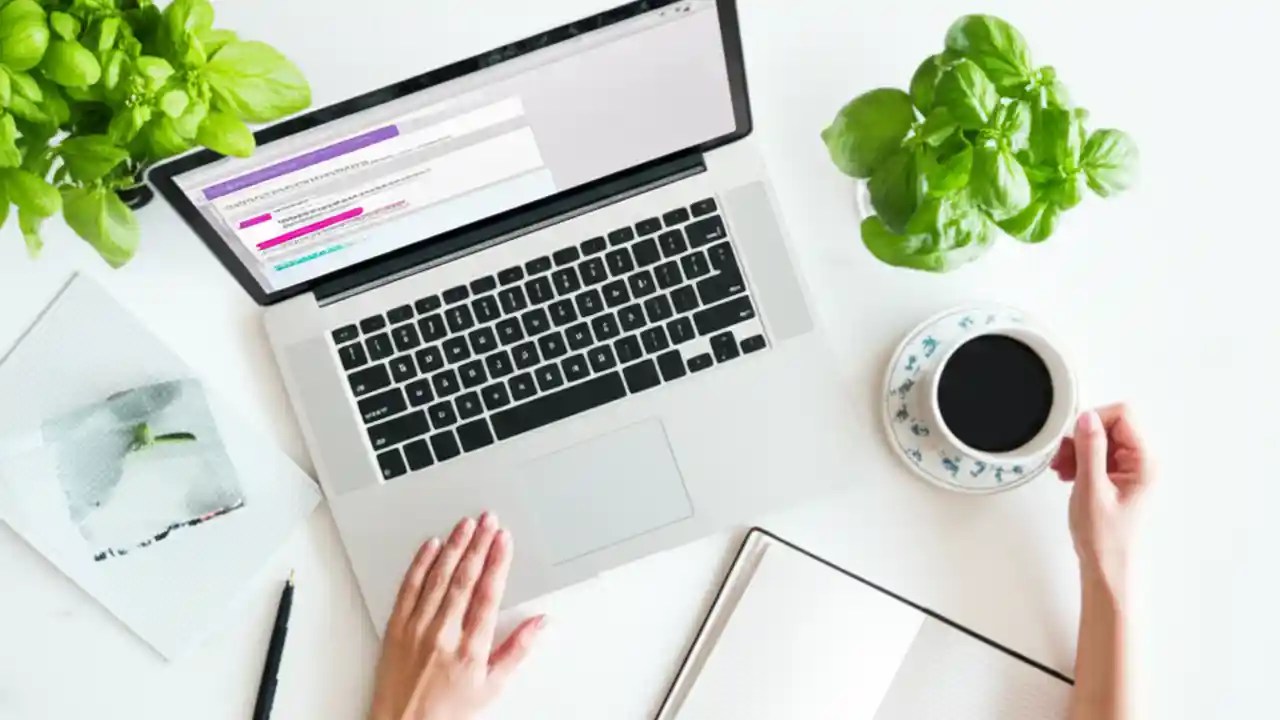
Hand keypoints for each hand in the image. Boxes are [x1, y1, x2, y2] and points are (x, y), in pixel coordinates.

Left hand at [369, 513, 544, 719]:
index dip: (498, 562)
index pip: (487, 594)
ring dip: (453, 547)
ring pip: (438, 577)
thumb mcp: (492, 686)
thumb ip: (517, 650)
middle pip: (464, 579)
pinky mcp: (396, 627)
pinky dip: (420, 563)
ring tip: (465, 525)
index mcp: (470, 648)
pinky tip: (431, 545)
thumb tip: (539, 623)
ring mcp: (417, 628)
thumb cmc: (447, 710)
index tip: (504, 540)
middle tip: (488, 520)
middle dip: (479, 545)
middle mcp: (443, 634)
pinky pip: (409, 587)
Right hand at [1050, 405, 1151, 598]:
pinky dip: (1080, 460)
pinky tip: (1069, 474)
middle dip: (1082, 437)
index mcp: (1144, 463)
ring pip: (1101, 440)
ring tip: (1063, 469)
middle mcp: (1141, 463)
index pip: (1122, 416)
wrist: (1105, 565)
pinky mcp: (1118, 478)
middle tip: (1064, 457)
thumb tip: (1086, 418)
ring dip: (1078, 449)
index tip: (1073, 437)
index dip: (1094, 421)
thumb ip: (1090, 449)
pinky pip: (1098, 455)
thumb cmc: (1104, 537)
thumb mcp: (1091, 488)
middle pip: (1110, 426)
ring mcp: (1130, 471)